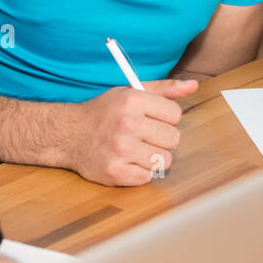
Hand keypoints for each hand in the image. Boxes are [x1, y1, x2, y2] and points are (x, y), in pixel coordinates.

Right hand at [66, 79, 196, 185]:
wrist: (69, 135)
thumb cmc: (105, 113)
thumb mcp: (130, 92)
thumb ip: (164, 89)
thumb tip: (193, 85)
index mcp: (132, 101)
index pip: (175, 115)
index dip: (166, 119)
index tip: (153, 120)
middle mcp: (127, 125)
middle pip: (174, 139)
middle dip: (162, 139)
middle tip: (145, 136)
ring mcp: (120, 150)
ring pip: (164, 161)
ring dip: (153, 157)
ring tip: (136, 150)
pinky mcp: (115, 172)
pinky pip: (148, 177)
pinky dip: (140, 172)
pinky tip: (127, 161)